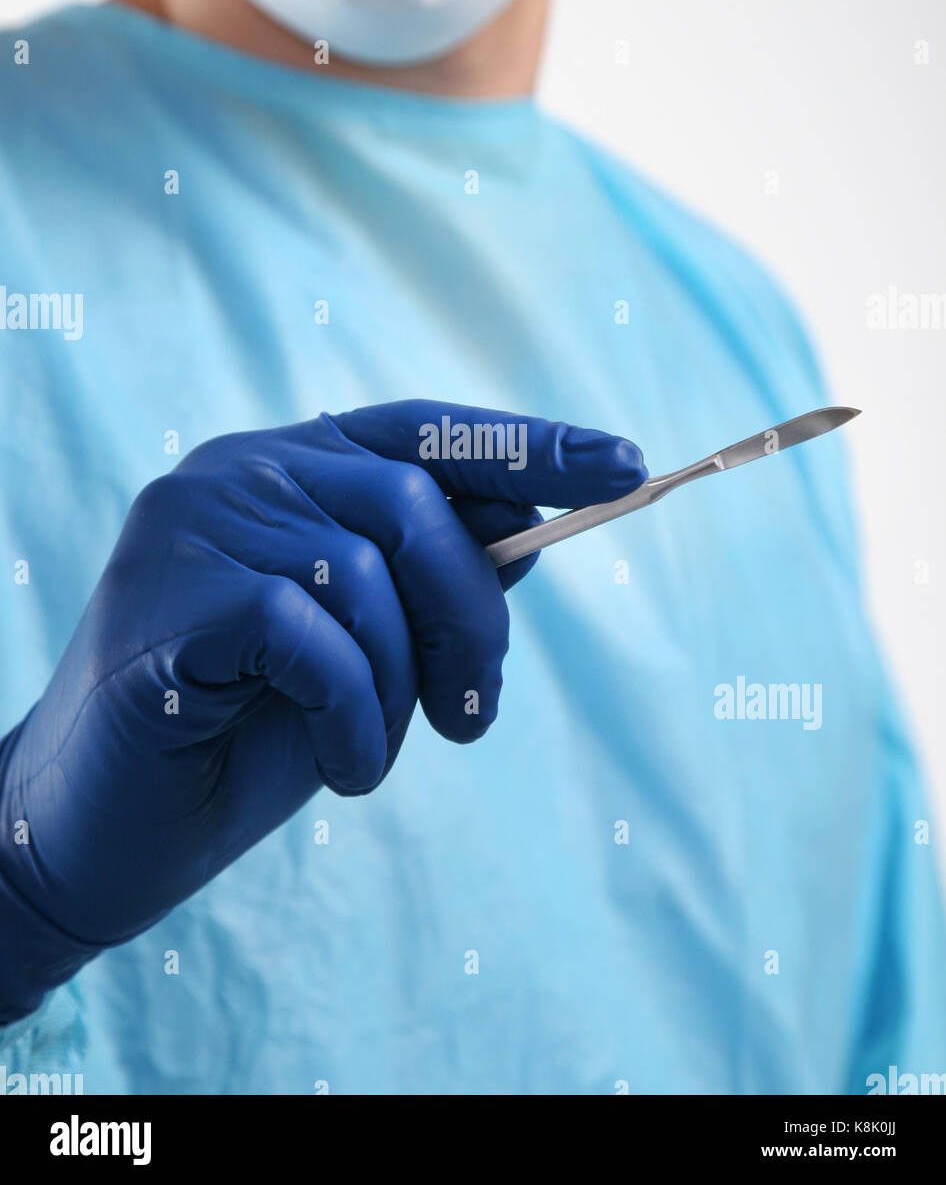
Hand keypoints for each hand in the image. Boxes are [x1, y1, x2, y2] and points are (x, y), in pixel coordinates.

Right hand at [0, 400, 644, 1019]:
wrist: (104, 833)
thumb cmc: (245, 738)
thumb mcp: (366, 655)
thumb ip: (432, 585)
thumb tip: (532, 536)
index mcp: (288, 468)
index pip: (424, 433)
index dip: (531, 445)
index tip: (628, 468)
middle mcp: (237, 469)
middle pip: (412, 500)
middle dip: (472, 619)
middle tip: (476, 717)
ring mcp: (193, 522)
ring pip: (368, 572)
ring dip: (401, 688)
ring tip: (373, 753)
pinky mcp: (167, 593)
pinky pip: (315, 637)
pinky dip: (353, 719)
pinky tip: (338, 770)